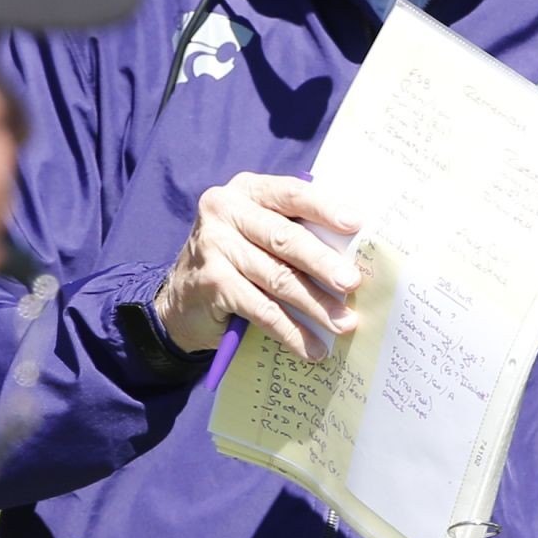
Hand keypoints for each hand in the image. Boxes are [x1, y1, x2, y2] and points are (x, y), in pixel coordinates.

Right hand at [154, 174, 362, 361]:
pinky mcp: (212, 284)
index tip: (355, 224)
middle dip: (323, 263)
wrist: (182, 296)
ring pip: (276, 278)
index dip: (324, 208)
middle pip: (284, 238)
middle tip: (352, 283)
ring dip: (314, 304)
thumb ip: (295, 230)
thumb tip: (352, 255)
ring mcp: (214, 247)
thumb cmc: (238, 257)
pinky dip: (290, 331)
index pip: (290, 194)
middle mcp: (225, 211)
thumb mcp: (260, 232)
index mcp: (247, 190)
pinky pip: (261, 310)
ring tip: (342, 323)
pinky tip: (311, 347)